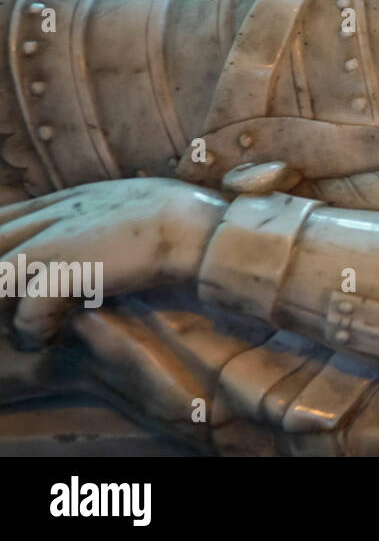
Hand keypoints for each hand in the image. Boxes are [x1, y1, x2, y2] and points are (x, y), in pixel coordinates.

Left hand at [0, 179, 226, 347]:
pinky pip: (25, 309)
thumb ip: (95, 215)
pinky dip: (30, 330)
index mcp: (66, 201)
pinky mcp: (68, 270)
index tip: (3, 274)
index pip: (3, 219)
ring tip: (22, 331)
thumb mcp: (125, 205)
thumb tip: (92, 234)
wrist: (197, 228)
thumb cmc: (177, 218)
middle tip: (6, 308)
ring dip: (4, 310)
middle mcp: (53, 217)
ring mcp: (56, 241)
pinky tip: (44, 340)